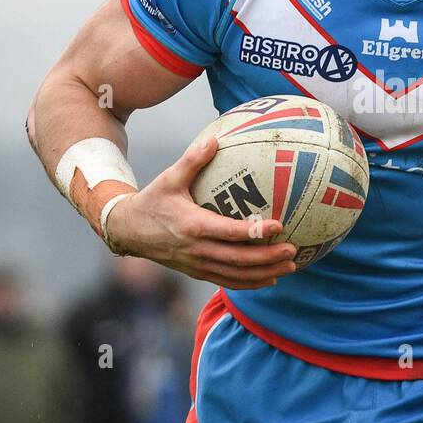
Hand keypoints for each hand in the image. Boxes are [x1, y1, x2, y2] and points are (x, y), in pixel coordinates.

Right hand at [105, 136, 297, 289]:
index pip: (230, 232)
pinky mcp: (197, 272)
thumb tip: (215, 139)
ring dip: (264, 272)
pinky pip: (226, 281)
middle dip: (268, 257)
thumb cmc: (152, 200)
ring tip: (291, 265)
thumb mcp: (169, 178)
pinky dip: (249, 283)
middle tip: (293, 250)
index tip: (279, 226)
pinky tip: (270, 278)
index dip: (255, 232)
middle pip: (238, 259)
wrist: (128, 230)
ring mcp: (197, 264)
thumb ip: (193, 160)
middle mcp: (197, 249)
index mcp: (193, 226)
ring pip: (235, 275)